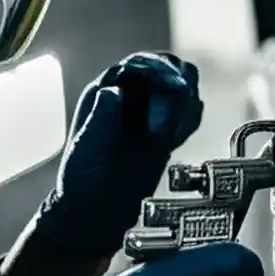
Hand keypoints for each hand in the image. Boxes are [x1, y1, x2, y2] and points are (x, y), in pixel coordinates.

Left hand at [32, 52, 203, 257]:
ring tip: (168, 135)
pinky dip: (190, 121)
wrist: (96, 211)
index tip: (174, 87)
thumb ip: (104, 114)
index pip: (142, 63)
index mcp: (106, 93)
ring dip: (185, 107)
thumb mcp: (90, 145)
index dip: (161, 71)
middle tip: (172, 116)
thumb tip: (114, 89)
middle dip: (178, 87)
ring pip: (184, 88)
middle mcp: (129, 98)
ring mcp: (149, 114)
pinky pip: (189, 113)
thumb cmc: (84, 181)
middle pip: (169, 68)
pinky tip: (173, 140)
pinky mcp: (164, 132)